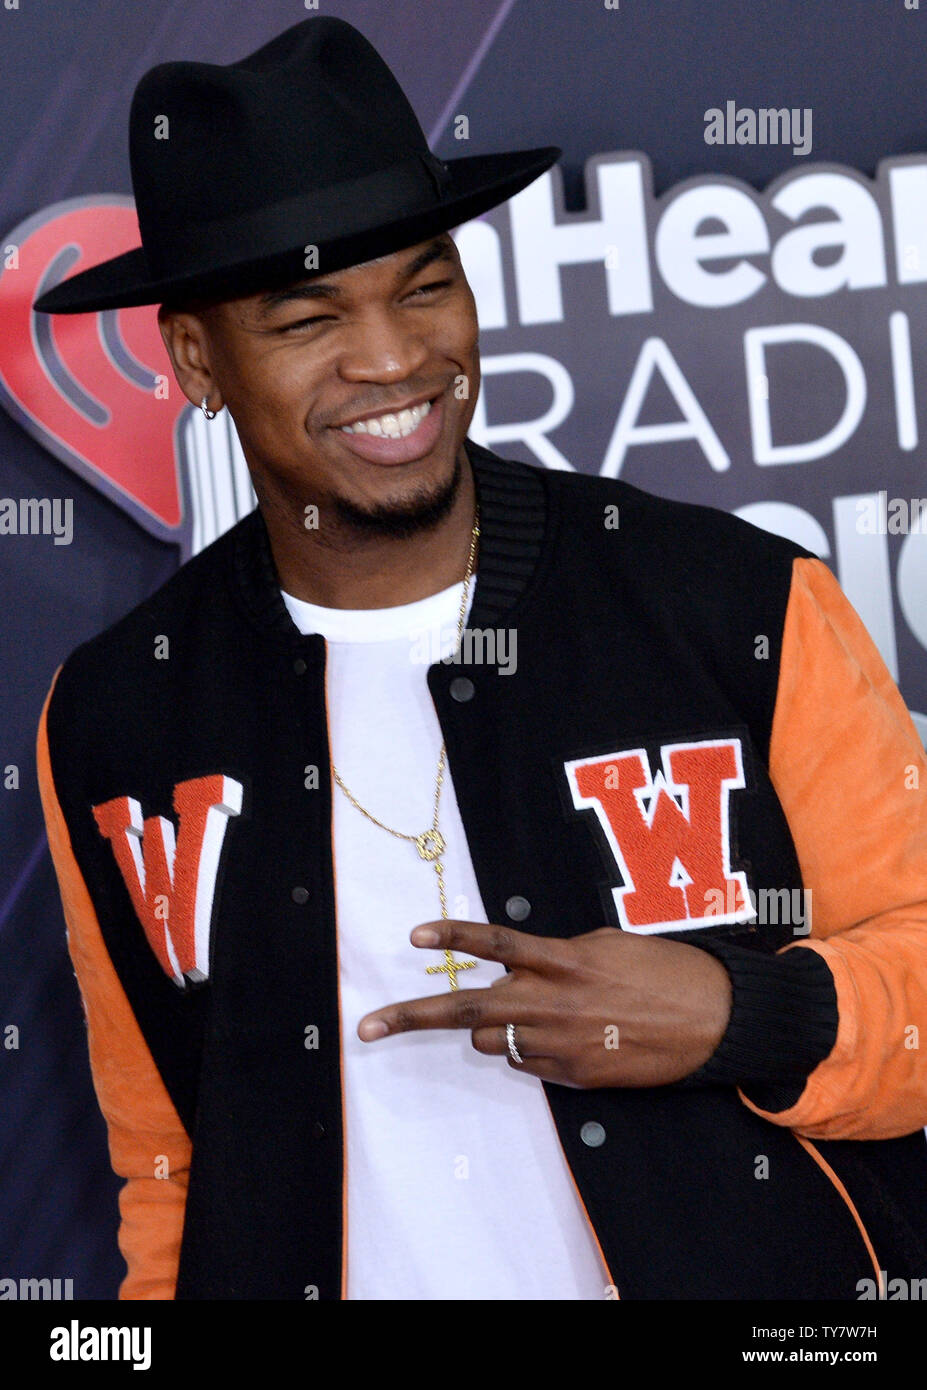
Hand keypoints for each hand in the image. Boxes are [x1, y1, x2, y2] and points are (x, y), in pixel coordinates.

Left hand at [357, 920, 731, 1087]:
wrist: (714, 1019)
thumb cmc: (663, 970)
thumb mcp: (604, 945)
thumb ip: (555, 957)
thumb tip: (522, 971)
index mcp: (560, 959)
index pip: (493, 944)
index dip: (451, 938)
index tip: (414, 938)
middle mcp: (551, 1002)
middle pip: (466, 1011)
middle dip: (410, 1018)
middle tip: (368, 1027)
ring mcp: (559, 1044)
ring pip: (496, 1042)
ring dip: (499, 1029)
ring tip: (540, 1016)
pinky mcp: (574, 1076)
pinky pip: (530, 1065)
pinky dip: (534, 1052)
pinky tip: (573, 1038)